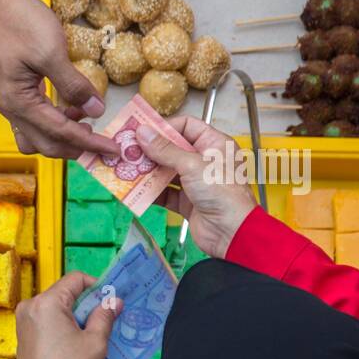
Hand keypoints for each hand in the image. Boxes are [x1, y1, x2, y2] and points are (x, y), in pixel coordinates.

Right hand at [0, 0, 120, 159]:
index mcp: (18, 103)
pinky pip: (35, 120)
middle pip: (45, 144)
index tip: (113, 151)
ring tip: (88, 126)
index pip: (60, 132)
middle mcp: (11, 109)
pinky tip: (72, 109)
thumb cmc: (19, 21)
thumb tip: (96, 110)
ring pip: (38, 137)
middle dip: (75, 148)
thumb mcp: (51, 52)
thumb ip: (74, 85)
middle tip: (104, 146)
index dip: (89, 143)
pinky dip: (55, 123)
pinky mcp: (15, 92)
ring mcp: (11, 102)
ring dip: (63, 138)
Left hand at [16, 272, 120, 358]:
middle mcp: (31, 306)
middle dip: (86, 304)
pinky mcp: (23, 333)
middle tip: (102, 321)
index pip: (75, 279)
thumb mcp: (95, 341)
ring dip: (75, 316)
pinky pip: (47, 320)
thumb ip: (105, 316)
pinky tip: (75, 344)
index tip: (108, 300)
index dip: (96, 286)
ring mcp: (24, 320)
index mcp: (47, 303)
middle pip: (65, 293)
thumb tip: (114, 301)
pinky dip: (62, 326)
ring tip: (89, 337)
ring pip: (57, 307)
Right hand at [140, 117, 258, 258]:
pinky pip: (165, 193)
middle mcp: (205, 161)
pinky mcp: (186, 201)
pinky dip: (151, 192)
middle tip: (128, 150)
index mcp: (215, 145)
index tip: (143, 130)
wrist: (230, 231)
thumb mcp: (192, 165)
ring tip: (128, 168)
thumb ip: (165, 150)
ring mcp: (195, 182)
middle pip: (172, 149)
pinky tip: (136, 190)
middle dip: (150, 151)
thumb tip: (143, 133)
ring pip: (166, 171)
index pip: (187, 127)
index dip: (165, 127)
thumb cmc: (223, 193)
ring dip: (148, 171)